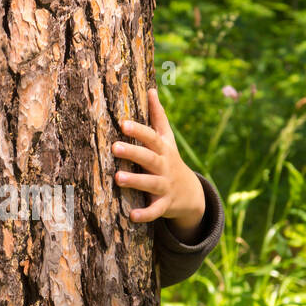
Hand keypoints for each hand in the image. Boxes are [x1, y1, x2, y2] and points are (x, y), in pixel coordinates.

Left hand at [113, 87, 206, 241]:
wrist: (190, 194)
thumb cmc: (169, 160)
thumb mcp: (167, 139)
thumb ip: (158, 116)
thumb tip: (151, 89)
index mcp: (163, 149)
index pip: (151, 137)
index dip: (138, 130)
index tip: (123, 122)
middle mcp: (164, 166)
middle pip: (149, 157)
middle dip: (133, 151)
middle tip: (114, 146)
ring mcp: (165, 186)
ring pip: (150, 183)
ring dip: (135, 181)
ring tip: (117, 178)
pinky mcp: (164, 205)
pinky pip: (155, 211)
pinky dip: (145, 214)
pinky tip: (131, 216)